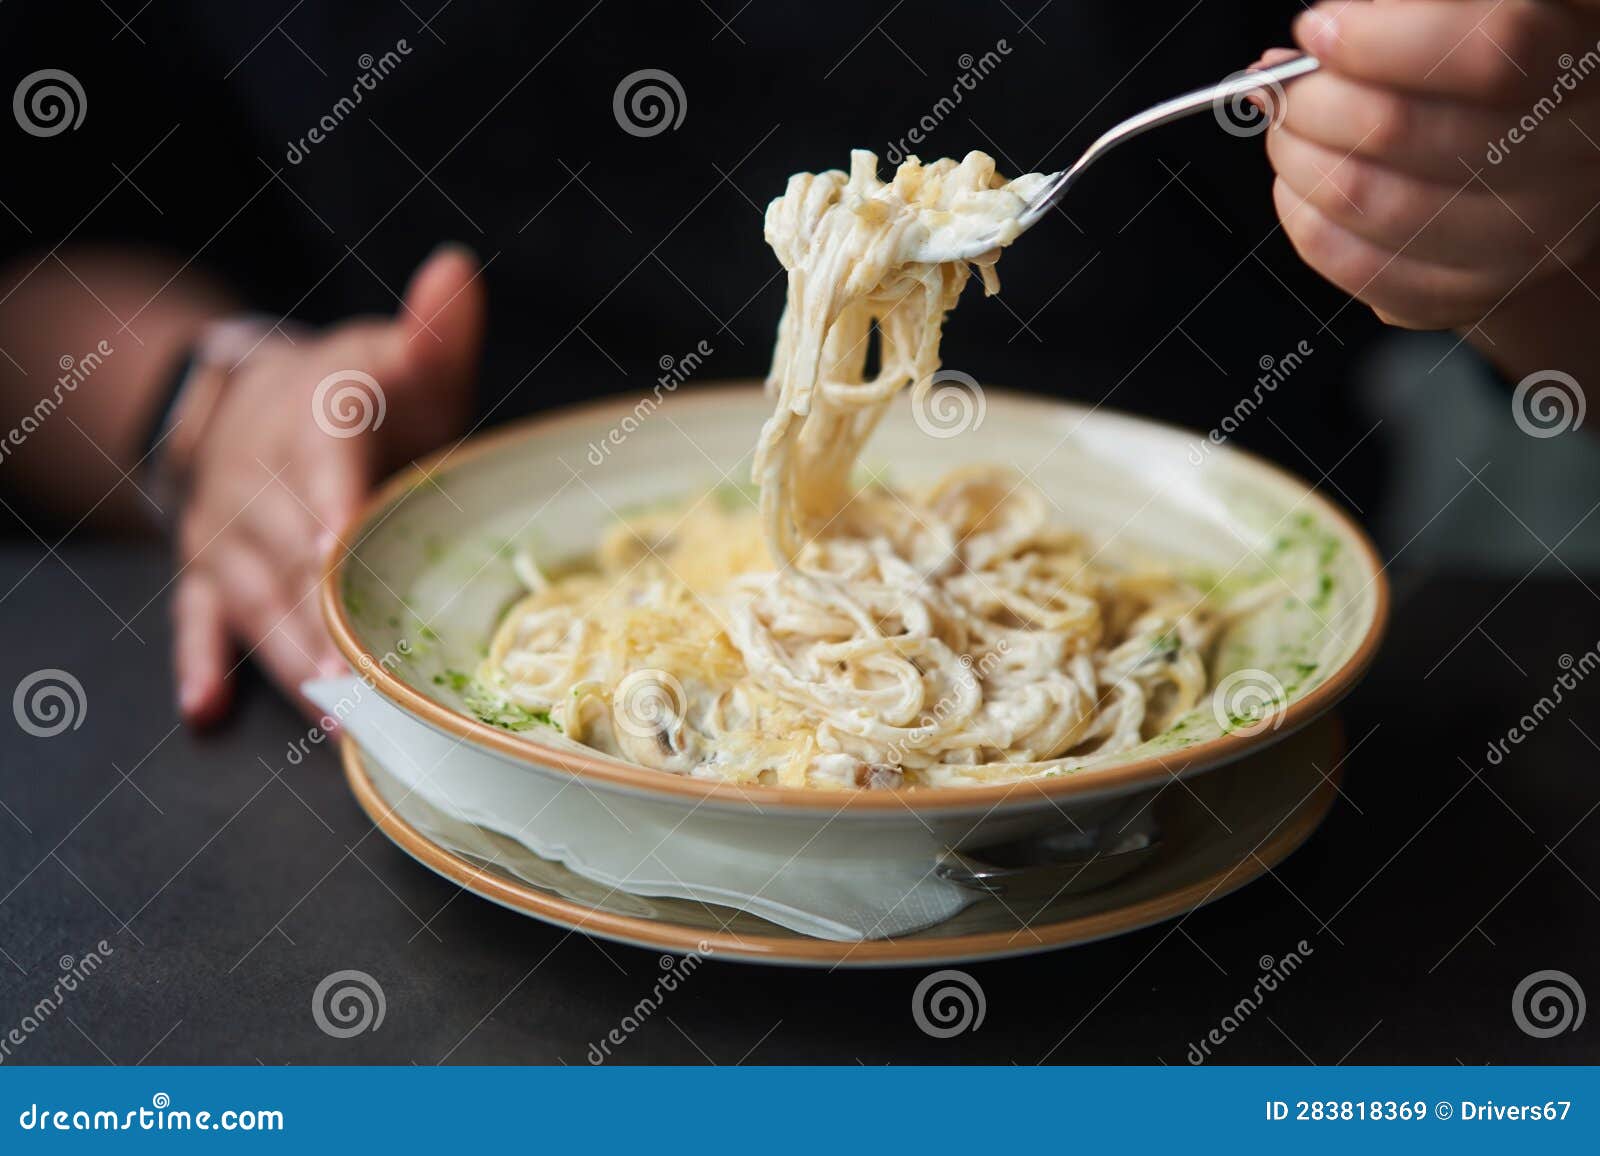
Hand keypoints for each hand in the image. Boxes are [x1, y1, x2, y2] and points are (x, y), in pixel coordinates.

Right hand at [172, 246, 484, 725]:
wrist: (259, 400)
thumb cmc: (360, 395)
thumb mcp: (400, 358)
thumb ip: (434, 331)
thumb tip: (455, 270)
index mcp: (314, 419)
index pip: (323, 461)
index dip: (330, 505)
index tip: (337, 549)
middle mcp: (259, 476)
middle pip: (287, 549)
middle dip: (321, 613)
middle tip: (360, 676)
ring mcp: (225, 528)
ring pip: (252, 595)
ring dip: (287, 654)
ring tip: (331, 709)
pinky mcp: (203, 567)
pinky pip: (196, 616)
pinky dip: (199, 660)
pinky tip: (208, 706)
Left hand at [1261, 0, 1599, 330]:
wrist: (1539, 179)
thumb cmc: (1491, 87)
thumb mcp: (1474, 25)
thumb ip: (1404, 21)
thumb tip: (1303, 51)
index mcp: (1578, 63)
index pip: (1488, 51)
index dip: (1378, 41)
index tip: (1320, 30)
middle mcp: (1575, 153)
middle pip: (1401, 129)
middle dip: (1310, 103)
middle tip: (1286, 89)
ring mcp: (1528, 235)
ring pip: (1365, 198)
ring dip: (1296, 158)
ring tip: (1287, 132)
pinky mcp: (1474, 292)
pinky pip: (1355, 262)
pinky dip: (1302, 217)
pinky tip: (1301, 186)